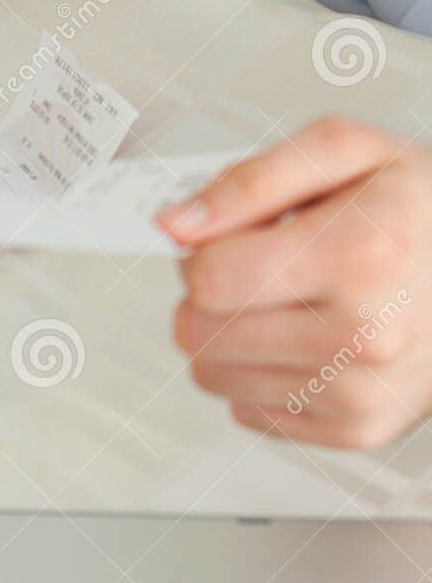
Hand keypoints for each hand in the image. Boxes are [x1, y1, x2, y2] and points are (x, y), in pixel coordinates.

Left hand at [158, 118, 430, 449]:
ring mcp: (359, 392)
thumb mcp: (349, 153)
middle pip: (199, 333)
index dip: (200, 252)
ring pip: (212, 376)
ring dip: (229, 338)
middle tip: (254, 271)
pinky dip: (261, 375)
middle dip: (207, 297)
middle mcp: (362, 335)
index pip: (208, 278)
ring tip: (285, 303)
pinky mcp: (354, 429)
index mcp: (360, 256)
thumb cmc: (421, 214)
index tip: (226, 240)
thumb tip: (175, 224)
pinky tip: (305, 341)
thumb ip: (251, 181)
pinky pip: (247, 410)